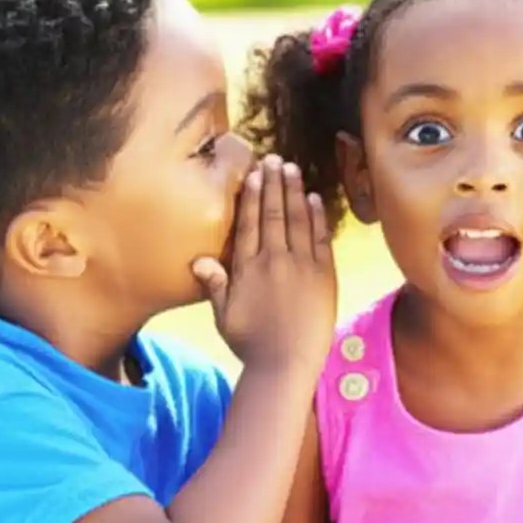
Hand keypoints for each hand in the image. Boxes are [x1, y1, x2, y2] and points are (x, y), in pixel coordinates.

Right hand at [194, 154, 336, 373]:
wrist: (286, 364)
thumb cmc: (251, 344)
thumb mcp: (224, 315)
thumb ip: (215, 284)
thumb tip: (198, 259)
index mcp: (247, 268)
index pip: (249, 223)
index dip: (252, 195)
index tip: (254, 174)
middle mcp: (274, 260)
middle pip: (273, 213)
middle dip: (274, 183)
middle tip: (275, 158)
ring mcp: (301, 266)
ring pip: (297, 219)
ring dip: (294, 191)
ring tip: (292, 169)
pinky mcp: (323, 275)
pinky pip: (320, 238)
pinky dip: (317, 216)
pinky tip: (314, 199)